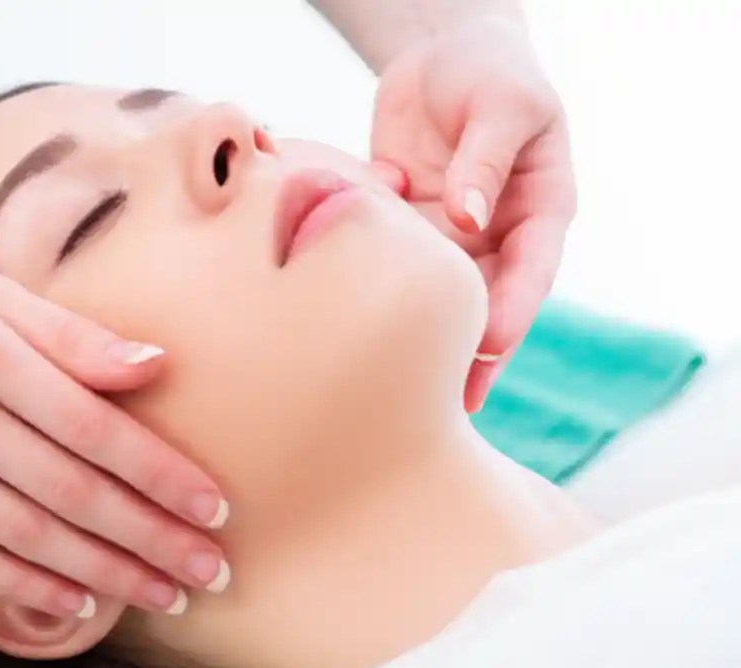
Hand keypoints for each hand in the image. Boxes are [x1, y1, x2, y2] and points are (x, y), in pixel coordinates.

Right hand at [0, 249, 228, 617]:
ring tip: (161, 595)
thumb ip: (65, 330)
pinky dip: (19, 583)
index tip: (215, 509)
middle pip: (70, 489)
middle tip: (210, 573)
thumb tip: (154, 366)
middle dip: (149, 537)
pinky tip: (73, 604)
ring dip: (101, 572)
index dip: (160, 474)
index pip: (94, 426)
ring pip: (22, 532)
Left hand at [370, 17, 576, 411]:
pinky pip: (385, 262)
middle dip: (464, 355)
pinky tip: (340, 324)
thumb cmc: (491, 72)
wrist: (442, 50)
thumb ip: (485, 160)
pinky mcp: (404, 228)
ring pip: (431, 297)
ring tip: (389, 389)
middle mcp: (494, 235)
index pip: (530, 273)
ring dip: (413, 338)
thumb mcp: (502, 106)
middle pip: (481, 305)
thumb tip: (470, 219)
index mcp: (539, 211)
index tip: (488, 348)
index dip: (511, 313)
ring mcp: (447, 235)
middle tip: (442, 406)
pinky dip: (366, 285)